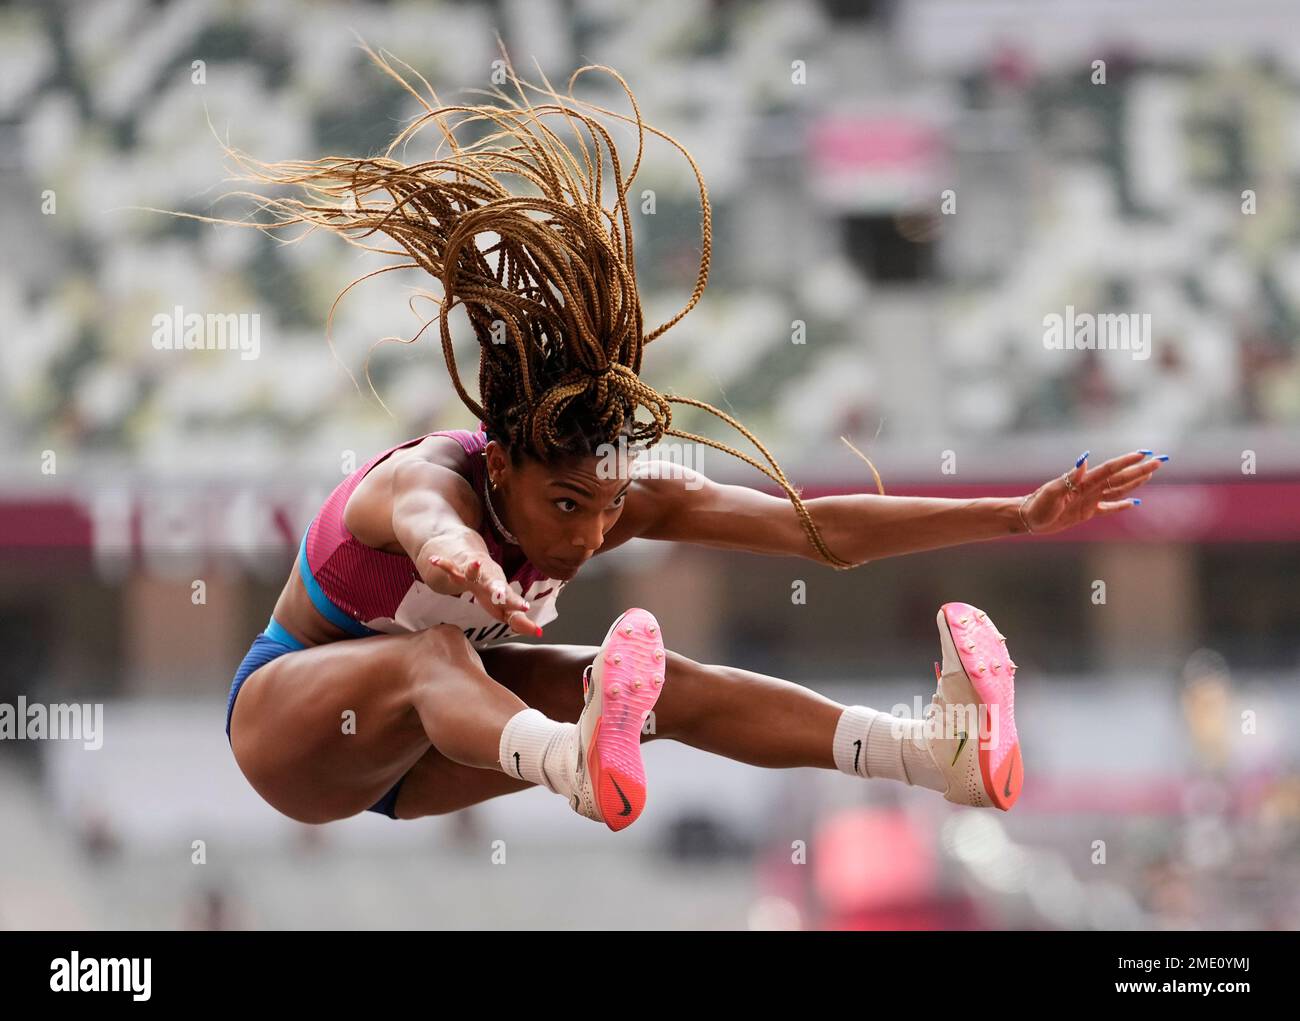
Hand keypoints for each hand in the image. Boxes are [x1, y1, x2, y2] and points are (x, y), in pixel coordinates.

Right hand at [425, 548, 539, 636]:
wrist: (477, 564)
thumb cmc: (493, 591)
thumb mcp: (506, 607)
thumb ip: (520, 621)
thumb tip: (539, 632)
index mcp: (502, 591)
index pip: (511, 599)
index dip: (517, 604)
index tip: (525, 608)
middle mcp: (490, 581)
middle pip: (494, 585)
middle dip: (497, 589)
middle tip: (501, 593)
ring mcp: (474, 575)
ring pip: (473, 571)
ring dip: (474, 567)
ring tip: (476, 563)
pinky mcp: (458, 571)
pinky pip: (449, 568)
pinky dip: (442, 564)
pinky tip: (434, 560)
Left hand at [1020, 449, 1165, 535]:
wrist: (1027, 518)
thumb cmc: (1037, 505)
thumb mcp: (1051, 492)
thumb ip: (1069, 477)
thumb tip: (1083, 459)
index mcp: (1083, 482)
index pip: (1110, 470)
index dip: (1128, 462)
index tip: (1145, 453)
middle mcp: (1090, 489)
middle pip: (1120, 478)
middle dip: (1140, 469)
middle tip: (1160, 460)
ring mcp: (1089, 500)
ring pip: (1118, 489)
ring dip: (1134, 481)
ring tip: (1150, 473)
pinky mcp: (1086, 512)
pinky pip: (1108, 507)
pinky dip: (1120, 505)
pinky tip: (1133, 503)